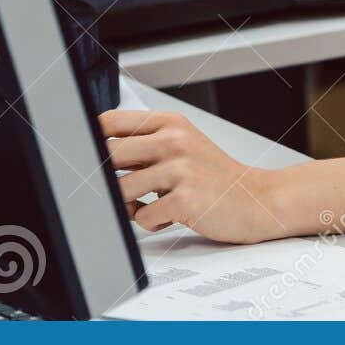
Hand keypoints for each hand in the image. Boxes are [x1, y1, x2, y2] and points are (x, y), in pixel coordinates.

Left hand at [101, 109, 285, 243]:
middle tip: (123, 188)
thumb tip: (95, 154)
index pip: (110, 122)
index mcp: (169, 123)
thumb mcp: (181, 146)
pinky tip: (170, 215)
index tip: (88, 157)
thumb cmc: (214, 175)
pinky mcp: (185, 199)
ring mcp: (180, 169)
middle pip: (109, 154)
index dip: (91, 141)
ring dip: (129, 206)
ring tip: (150, 204)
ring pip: (121, 190)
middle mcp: (174, 141)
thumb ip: (143, 145)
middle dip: (107, 178)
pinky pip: (142, 217)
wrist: (256, 198)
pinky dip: (151, 222)